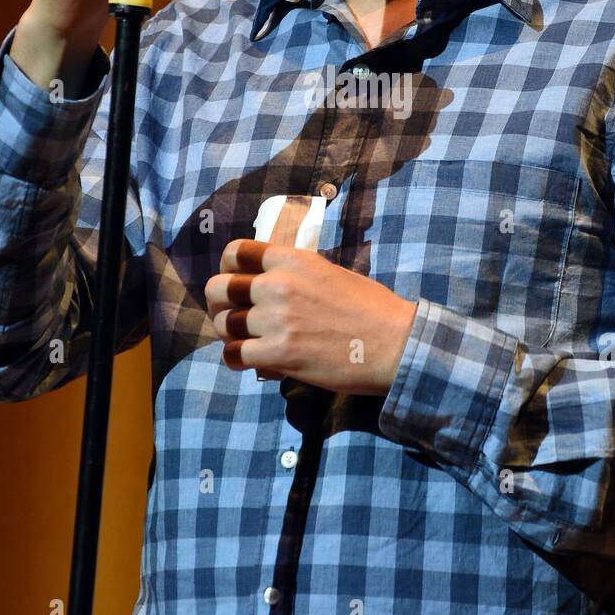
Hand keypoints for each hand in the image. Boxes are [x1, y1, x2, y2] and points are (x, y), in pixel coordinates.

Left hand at [204, 240, 418, 394]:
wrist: (396, 344)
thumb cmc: (372, 310)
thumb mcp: (332, 274)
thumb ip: (297, 275)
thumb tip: (270, 284)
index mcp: (293, 259)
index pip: (235, 253)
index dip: (227, 269)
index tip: (233, 283)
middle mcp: (279, 285)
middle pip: (218, 288)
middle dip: (218, 304)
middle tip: (230, 316)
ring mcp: (277, 319)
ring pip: (223, 324)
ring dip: (228, 334)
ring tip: (242, 342)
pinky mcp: (279, 353)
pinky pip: (235, 355)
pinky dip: (237, 360)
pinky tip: (247, 361)